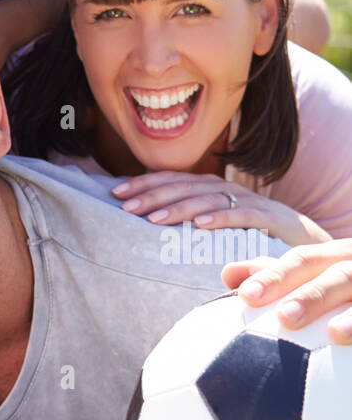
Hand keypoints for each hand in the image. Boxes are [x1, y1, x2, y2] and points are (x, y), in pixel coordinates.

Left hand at [111, 170, 329, 247]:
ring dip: (178, 208)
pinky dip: (220, 218)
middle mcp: (225, 188)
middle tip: (125, 208)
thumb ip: (186, 222)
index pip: (171, 180)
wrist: (303, 239)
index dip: (143, 183)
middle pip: (183, 187)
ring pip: (206, 199)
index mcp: (209, 187)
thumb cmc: (251, 233)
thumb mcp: (214, 224)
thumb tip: (145, 227)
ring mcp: (247, 201)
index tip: (115, 193)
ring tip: (154, 219)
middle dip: (152, 196)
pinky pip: (240, 216)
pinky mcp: (268, 218)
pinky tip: (200, 225)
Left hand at [221, 238, 351, 343]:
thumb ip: (278, 275)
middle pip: (336, 273)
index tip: (245, 295)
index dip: (275, 275)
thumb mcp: (320, 274)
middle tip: (284, 317)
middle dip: (312, 293)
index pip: (302, 260)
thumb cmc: (350, 286)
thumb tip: (228, 275)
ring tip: (335, 333)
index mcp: (338, 256)